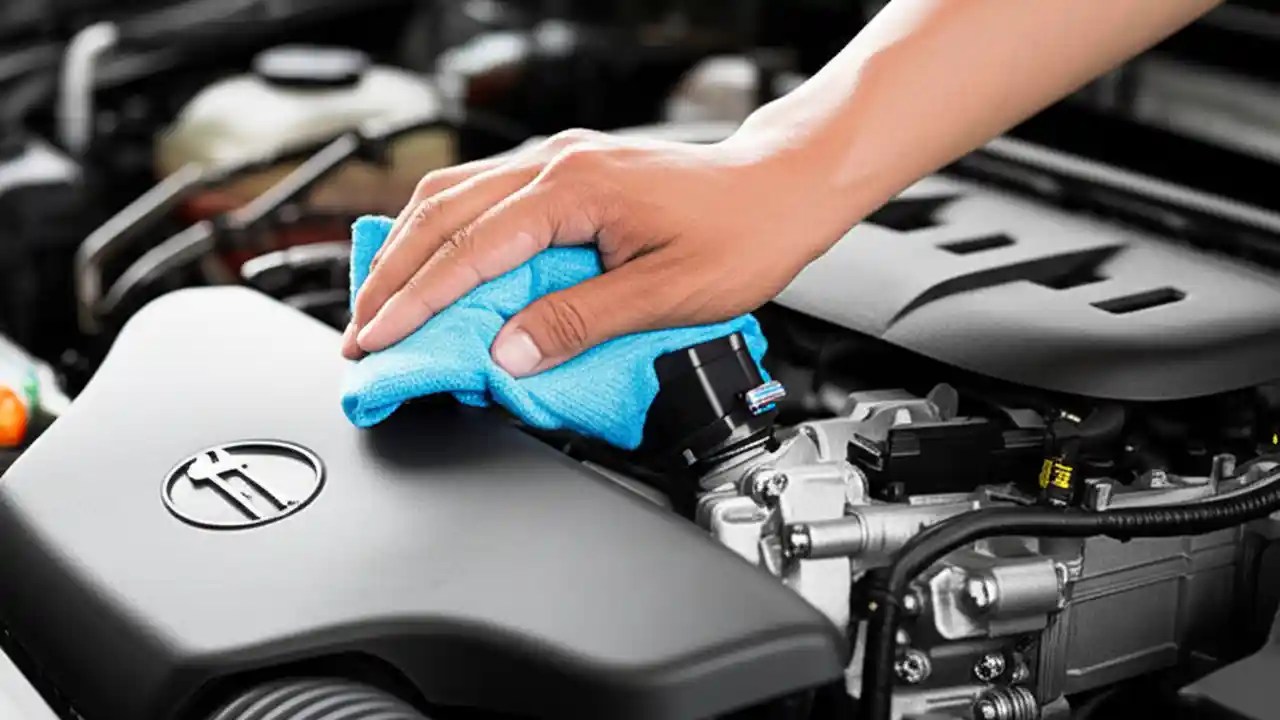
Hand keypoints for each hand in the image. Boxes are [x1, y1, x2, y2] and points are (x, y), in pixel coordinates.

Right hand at [342, 126, 856, 375]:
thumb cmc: (742, 234)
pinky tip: (435, 260)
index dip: (415, 301)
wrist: (781, 189)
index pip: (469, 251)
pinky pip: (484, 194)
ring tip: (380, 300)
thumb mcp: (665, 293)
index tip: (376, 340)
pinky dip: (446, 231)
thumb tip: (507, 351)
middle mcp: (556, 162)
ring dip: (409, 248)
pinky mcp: (569, 170)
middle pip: (442, 214)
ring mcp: (559, 160)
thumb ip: (579, 321)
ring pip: (454, 195)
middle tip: (360, 331)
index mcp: (573, 188)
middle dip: (391, 275)